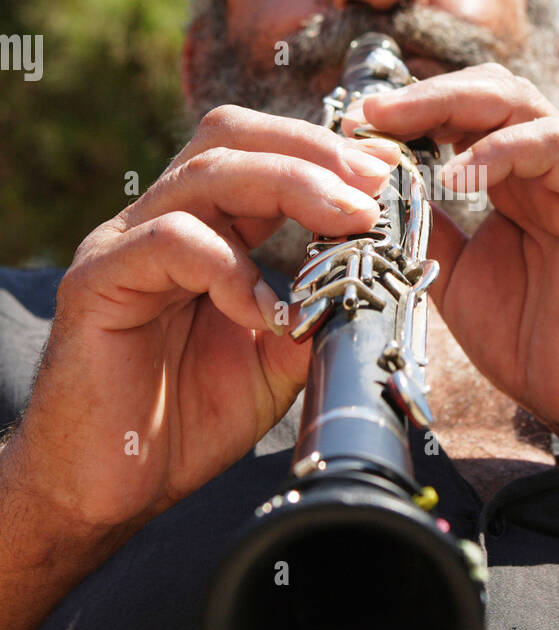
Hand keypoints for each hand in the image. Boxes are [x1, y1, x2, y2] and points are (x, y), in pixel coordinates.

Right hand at [8, 106, 398, 535]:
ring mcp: (124, 245)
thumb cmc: (184, 423)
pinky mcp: (98, 282)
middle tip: (374, 183)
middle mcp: (161, 222)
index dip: (327, 154)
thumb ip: (314, 316)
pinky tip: (265, 310)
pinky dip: (228, 266)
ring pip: (205, 174)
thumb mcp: (274, 365)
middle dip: (312, 150)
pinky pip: (168, 242)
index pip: (261, 153)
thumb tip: (372, 283)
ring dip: (288, 185)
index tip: (389, 174)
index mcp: (206, 231)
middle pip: (231, 139)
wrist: (109, 490)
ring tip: (347, 220)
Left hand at [341, 63, 558, 452]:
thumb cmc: (531, 341)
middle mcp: (548, 168)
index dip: (410, 111)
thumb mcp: (453, 275)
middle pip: (489, 92)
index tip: (355, 125)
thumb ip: (424, 228)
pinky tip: (454, 173)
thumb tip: (373, 191)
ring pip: (518, 102)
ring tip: (395, 125)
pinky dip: (497, 150)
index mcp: (515, 181)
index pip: (465, 114)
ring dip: (450, 105)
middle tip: (367, 116)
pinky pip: (552, 145)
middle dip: (422, 96)